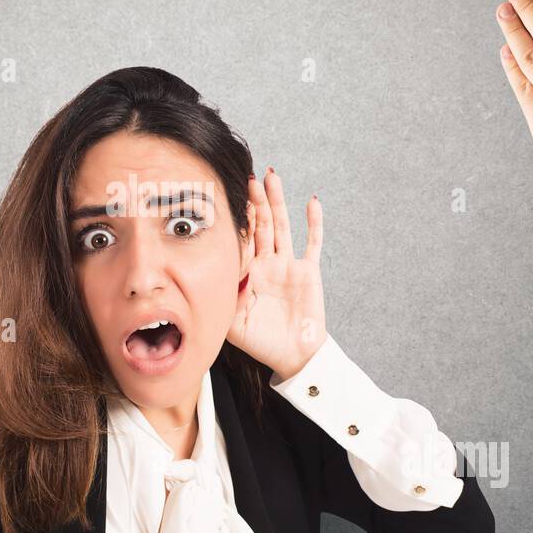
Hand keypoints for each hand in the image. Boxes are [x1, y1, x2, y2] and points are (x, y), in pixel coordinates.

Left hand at [226, 167, 325, 379]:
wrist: (292, 355)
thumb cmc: (260, 341)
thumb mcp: (232, 322)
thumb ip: (224, 300)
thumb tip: (218, 277)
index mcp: (246, 272)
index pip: (240, 239)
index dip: (236, 220)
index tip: (226, 196)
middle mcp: (266, 263)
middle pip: (260, 225)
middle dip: (255, 201)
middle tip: (248, 177)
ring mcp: (288, 264)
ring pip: (282, 226)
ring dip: (277, 202)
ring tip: (272, 177)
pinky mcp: (309, 270)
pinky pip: (313, 242)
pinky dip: (314, 222)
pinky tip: (312, 201)